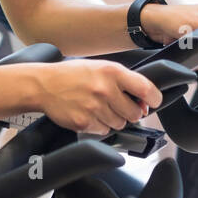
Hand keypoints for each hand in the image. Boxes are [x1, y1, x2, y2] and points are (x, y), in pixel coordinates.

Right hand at [37, 59, 163, 134]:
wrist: (43, 85)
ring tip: (99, 107)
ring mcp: (94, 107)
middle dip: (131, 112)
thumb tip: (144, 102)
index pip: (146, 89)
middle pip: (135, 113)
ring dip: (114, 119)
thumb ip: (123, 81)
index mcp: (112, 71)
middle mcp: (105, 89)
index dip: (154, 99)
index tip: (154, 103)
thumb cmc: (73, 75)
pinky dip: (99, 125)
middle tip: (119, 106)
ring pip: (120, 124)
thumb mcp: (99, 67)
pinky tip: (88, 113)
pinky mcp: (84, 122)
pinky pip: (104, 130)